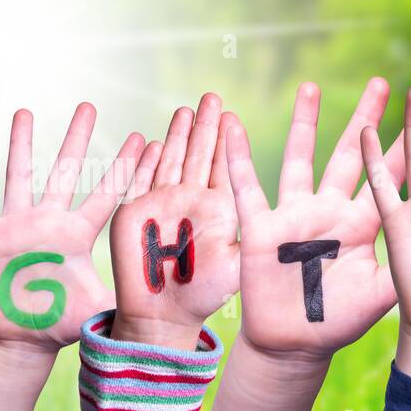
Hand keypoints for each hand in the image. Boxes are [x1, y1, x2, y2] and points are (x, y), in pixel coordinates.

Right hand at [0, 104, 145, 350]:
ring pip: (19, 176)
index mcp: (77, 234)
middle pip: (65, 171)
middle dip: (77, 138)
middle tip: (87, 105)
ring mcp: (16, 227)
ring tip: (24, 112)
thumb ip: (120, 303)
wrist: (21, 337)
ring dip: (20, 145)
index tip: (144, 138)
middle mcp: (48, 221)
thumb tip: (152, 303)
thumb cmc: (60, 321)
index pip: (106, 195)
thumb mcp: (94, 310)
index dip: (124, 169)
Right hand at [109, 94, 239, 349]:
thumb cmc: (204, 294)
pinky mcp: (133, 213)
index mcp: (216, 208)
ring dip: (175, 135)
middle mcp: (189, 201)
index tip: (230, 113)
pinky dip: (140, 160)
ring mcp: (160, 205)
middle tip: (212, 96)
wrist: (163, 314)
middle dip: (203, 126)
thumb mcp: (238, 263)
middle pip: (196, 154)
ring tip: (184, 109)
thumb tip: (277, 214)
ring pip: (168, 160)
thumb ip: (251, 235)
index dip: (225, 139)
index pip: (221, 165)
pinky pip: (136, 180)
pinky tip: (145, 140)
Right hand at [224, 78, 408, 358]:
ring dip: (305, 124)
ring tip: (311, 86)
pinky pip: (247, 186)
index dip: (403, 148)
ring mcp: (294, 216)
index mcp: (360, 225)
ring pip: (300, 159)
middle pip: (348, 155)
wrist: (294, 343)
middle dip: (364, 119)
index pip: (385, 178)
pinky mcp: (261, 228)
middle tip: (381, 84)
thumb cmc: (339, 323)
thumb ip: (403, 269)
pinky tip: (234, 126)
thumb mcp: (380, 296)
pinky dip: (238, 157)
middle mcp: (329, 211)